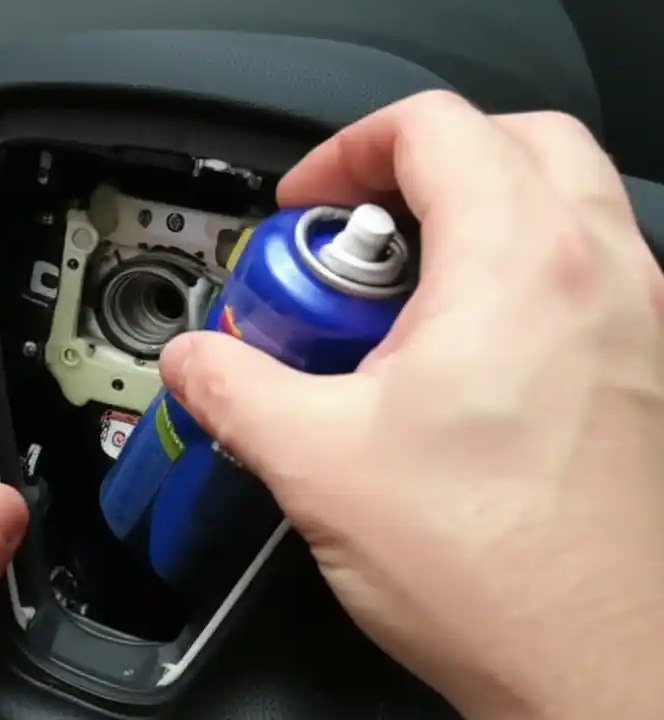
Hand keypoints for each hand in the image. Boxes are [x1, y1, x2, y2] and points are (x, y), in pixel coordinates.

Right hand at [160, 91, 663, 718]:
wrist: (607, 673)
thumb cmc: (501, 574)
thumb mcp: (317, 463)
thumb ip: (232, 387)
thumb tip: (192, 360)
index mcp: (520, 267)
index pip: (432, 129)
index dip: (344, 153)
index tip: (301, 209)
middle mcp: (600, 276)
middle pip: (509, 142)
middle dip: (414, 170)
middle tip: (349, 244)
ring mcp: (638, 325)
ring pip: (556, 205)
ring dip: (467, 224)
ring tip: (393, 312)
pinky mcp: (644, 376)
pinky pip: (580, 278)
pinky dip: (510, 282)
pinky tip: (449, 373)